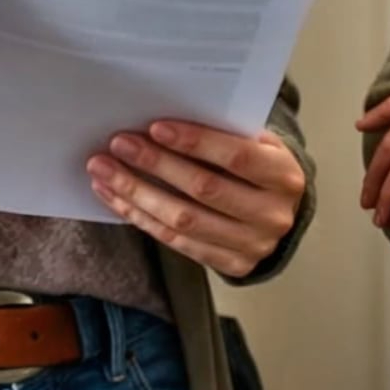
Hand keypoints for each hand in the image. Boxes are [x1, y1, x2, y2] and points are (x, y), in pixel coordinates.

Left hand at [86, 122, 305, 277]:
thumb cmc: (262, 166)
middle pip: (204, 189)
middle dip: (156, 164)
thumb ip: (226, 133)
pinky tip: (117, 198)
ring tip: (104, 171)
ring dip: (137, 193)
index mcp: (284, 176)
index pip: (236, 157)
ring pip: (183, 221)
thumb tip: (164, 123)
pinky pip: (176, 243)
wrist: (284, 213)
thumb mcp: (260, 143)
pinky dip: (141, 218)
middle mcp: (272, 215)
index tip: (155, 126)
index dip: (194, 142)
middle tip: (119, 144)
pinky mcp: (231, 266)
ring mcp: (252, 246)